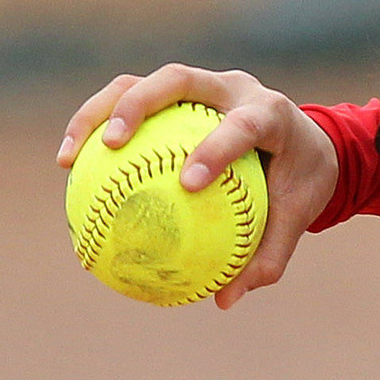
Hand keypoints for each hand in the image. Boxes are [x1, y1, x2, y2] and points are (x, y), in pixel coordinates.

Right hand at [57, 64, 340, 308]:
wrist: (309, 143)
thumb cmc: (301, 182)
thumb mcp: (298, 216)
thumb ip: (268, 255)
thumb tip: (225, 300)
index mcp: (273, 114)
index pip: (244, 124)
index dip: (216, 148)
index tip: (188, 184)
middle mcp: (235, 88)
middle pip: (179, 78)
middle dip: (140, 105)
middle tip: (113, 146)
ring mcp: (204, 84)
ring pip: (142, 81)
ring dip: (99, 112)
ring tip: (70, 157)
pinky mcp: (179, 91)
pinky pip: (130, 99)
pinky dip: (97, 124)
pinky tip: (71, 164)